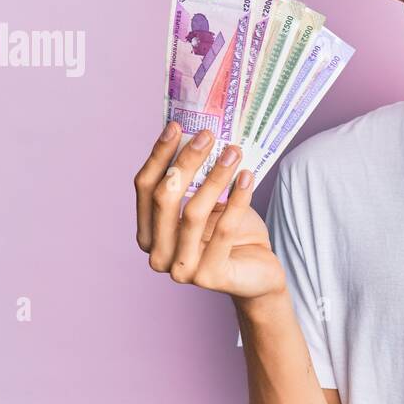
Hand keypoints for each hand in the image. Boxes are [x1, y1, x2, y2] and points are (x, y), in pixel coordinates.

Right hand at [134, 122, 286, 304]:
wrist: (258, 272)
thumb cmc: (229, 234)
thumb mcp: (207, 203)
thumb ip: (192, 180)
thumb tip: (193, 133)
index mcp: (148, 234)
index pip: (145, 188)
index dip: (158, 155)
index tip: (177, 126)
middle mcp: (157, 254)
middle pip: (165, 198)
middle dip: (186, 161)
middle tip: (209, 135)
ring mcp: (180, 270)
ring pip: (193, 213)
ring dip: (215, 176)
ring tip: (234, 152)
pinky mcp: (210, 277)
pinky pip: (223, 230)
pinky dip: (237, 200)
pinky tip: (247, 177)